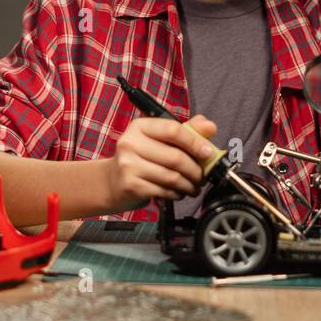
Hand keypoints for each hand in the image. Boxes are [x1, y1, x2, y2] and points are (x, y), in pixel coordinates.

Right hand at [104, 114, 218, 210]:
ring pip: (171, 176)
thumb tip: (210, 126)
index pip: (173, 130)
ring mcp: (128, 165)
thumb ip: (186, 130)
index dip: (195, 142)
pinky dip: (176, 194)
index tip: (208, 152)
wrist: (111, 182)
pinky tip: (177, 192)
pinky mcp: (130, 185)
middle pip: (175, 157)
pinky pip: (163, 191)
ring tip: (193, 187)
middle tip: (202, 176)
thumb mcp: (159, 140)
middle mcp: (130, 143)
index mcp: (140, 126)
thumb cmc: (139, 158)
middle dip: (195, 170)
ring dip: (188, 185)